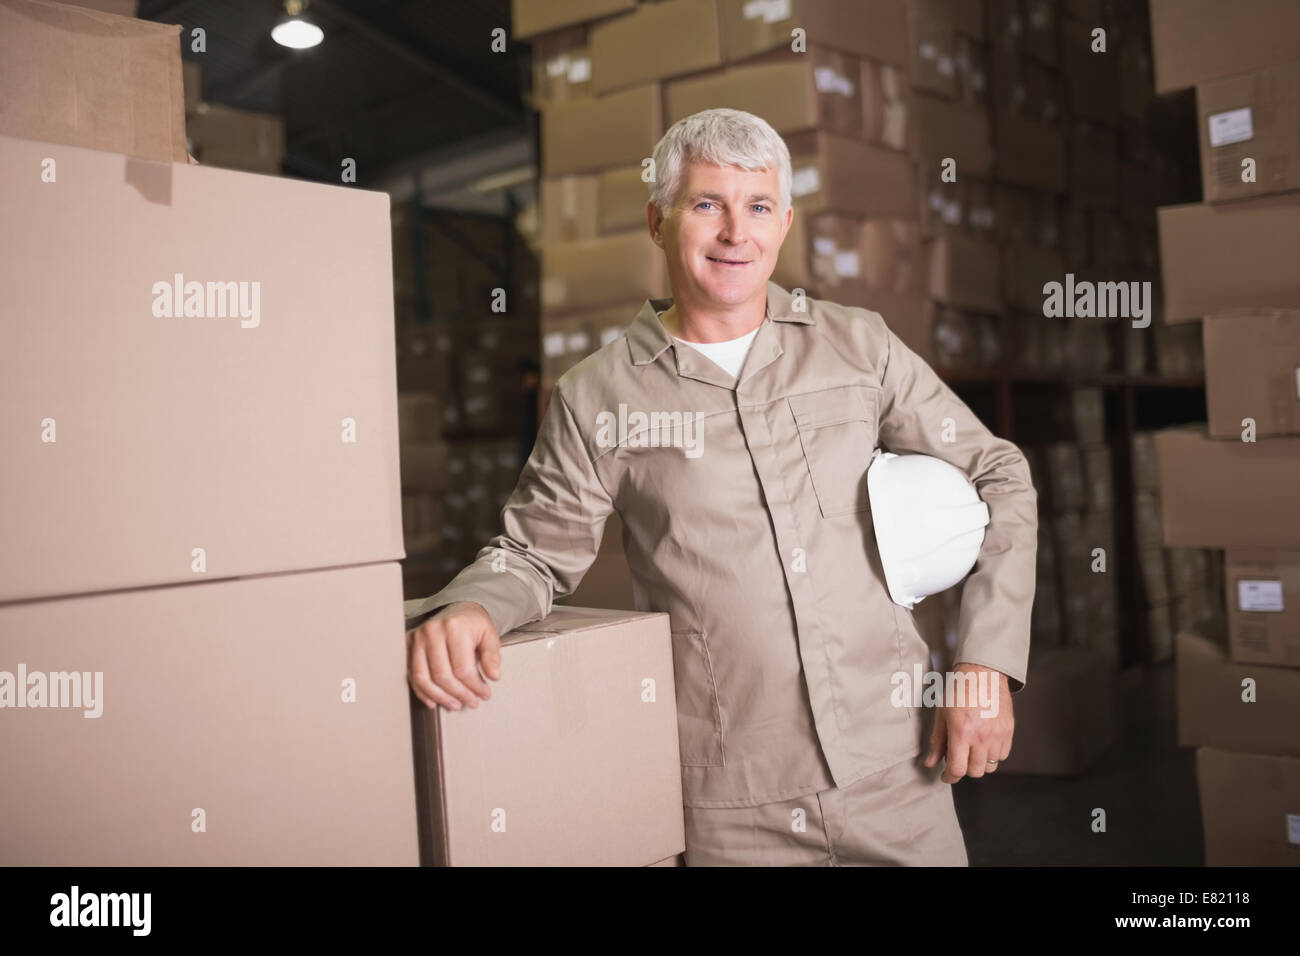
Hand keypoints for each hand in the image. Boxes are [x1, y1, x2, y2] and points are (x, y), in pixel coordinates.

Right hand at [406, 601, 500, 710]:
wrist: (458, 609)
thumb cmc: (473, 624)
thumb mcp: (489, 635)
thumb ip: (492, 655)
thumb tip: (494, 676)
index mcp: (454, 627)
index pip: (463, 668)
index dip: (474, 687)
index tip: (484, 694)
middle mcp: (432, 631)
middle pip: (442, 676)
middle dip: (459, 694)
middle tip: (472, 702)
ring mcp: (417, 638)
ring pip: (423, 678)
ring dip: (440, 697)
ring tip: (455, 705)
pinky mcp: (409, 645)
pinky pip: (411, 675)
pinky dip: (422, 692)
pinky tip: (434, 701)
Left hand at [923, 663, 1013, 782]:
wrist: (983, 673)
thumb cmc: (959, 690)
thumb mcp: (942, 714)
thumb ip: (937, 741)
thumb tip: (931, 762)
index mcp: (961, 732)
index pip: (957, 769)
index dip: (949, 777)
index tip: (946, 776)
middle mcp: (981, 737)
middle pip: (974, 771)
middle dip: (963, 769)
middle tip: (958, 758)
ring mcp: (997, 735)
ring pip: (990, 766)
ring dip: (979, 762)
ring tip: (972, 748)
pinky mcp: (1009, 732)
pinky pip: (1002, 756)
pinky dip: (993, 755)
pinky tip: (985, 743)